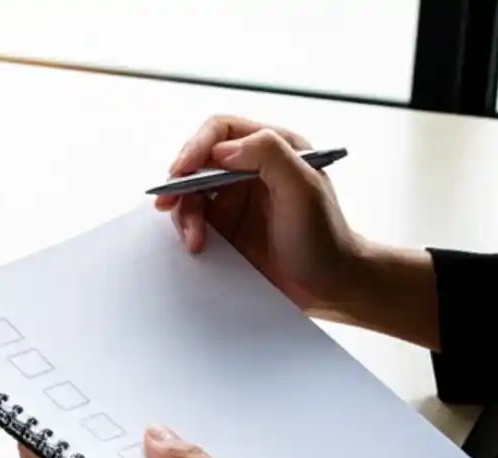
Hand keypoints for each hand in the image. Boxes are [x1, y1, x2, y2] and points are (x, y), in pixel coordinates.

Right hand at [157, 115, 441, 349]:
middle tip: (168, 204)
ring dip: (184, 212)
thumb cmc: (326, 239)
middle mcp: (252, 169)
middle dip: (180, 182)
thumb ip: (269, 156)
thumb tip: (221, 150)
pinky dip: (188, 229)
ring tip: (194, 240)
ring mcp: (237, 198)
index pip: (222, 131)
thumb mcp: (304, 189)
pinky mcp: (227, 227)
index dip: (196, 145)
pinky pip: (195, 219)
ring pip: (192, 192)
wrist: (330, 286)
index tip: (182, 169)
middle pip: (199, 161)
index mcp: (274, 149)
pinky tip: (197, 245)